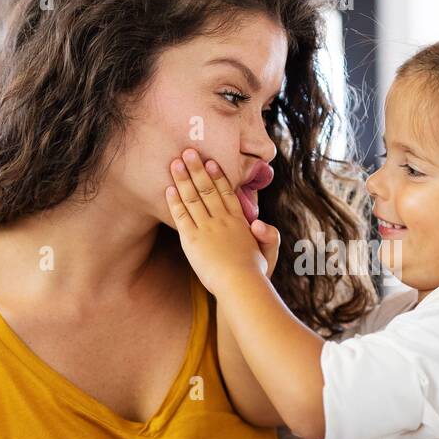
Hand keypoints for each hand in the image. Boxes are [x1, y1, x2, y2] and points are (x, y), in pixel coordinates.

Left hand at [166, 149, 273, 292]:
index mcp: (240, 221)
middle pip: (207, 189)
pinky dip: (175, 202)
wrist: (240, 287)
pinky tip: (169, 189)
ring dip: (183, 179)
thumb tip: (259, 222)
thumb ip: (268, 234)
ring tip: (175, 163)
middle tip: (188, 151)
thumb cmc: (256, 273)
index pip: (227, 193)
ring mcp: (206, 228)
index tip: (210, 161)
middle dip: (197, 169)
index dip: (218, 176)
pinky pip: (182, 217)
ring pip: (193, 198)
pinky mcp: (192, 240)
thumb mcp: (269, 252)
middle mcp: (222, 220)